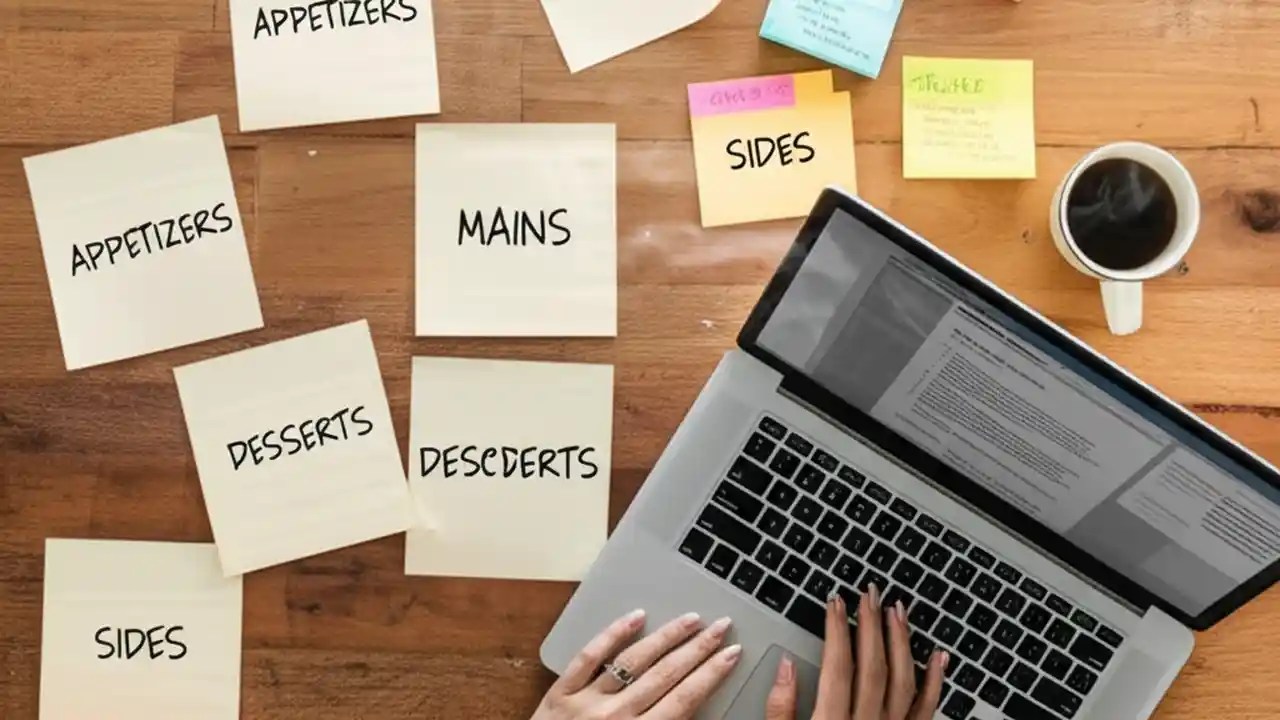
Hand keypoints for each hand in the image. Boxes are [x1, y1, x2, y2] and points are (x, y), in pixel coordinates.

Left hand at [532, 609, 742, 719]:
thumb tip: (692, 708)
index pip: (685, 698)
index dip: (712, 673)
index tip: (731, 653)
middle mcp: (616, 718)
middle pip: (666, 674)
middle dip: (698, 648)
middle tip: (721, 626)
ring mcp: (585, 702)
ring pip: (633, 661)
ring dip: (666, 637)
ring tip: (690, 619)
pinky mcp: (559, 693)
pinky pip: (589, 656)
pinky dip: (613, 634)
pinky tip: (635, 616)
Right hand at [765, 585, 948, 719]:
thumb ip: (781, 710)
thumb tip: (787, 667)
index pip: (838, 667)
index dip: (837, 629)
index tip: (835, 602)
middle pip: (874, 667)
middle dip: (871, 626)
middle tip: (868, 593)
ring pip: (905, 682)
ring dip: (903, 643)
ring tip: (899, 611)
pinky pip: (928, 710)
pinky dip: (936, 681)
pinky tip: (939, 656)